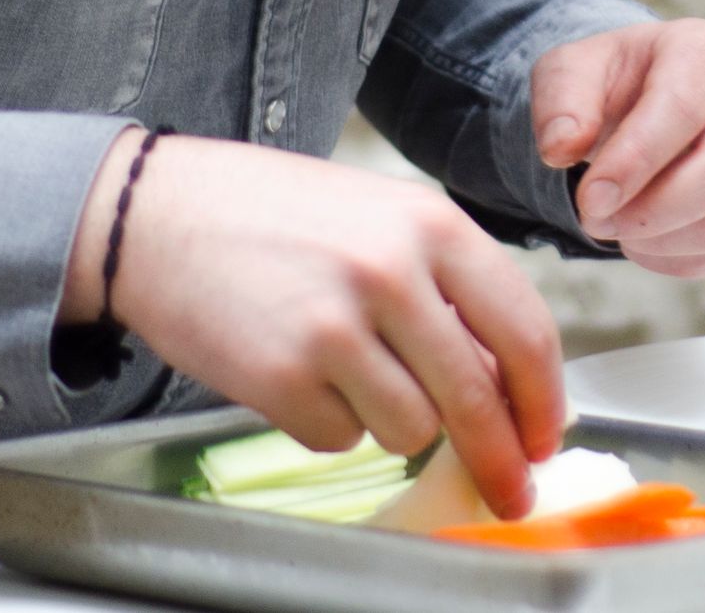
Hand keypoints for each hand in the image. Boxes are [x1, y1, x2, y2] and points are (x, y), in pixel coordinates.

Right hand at [63, 132, 562, 517]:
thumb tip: (504, 379)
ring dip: (396, 423)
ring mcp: (334, 329)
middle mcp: (390, 273)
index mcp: (429, 224)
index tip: (547, 436)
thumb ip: (447, 286)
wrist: (158, 215)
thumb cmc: (273, 213)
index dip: (544, 399)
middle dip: (500, 458)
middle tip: (509, 490)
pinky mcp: (282, 378)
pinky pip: (341, 438)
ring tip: (350, 370)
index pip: (523, 329)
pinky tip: (300, 372)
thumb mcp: (380, 217)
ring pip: (412, 428)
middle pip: (476, 398)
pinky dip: (331, 422)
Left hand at [530, 20, 704, 276]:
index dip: (635, 163)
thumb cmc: (607, 86)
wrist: (638, 105)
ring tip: (616, 224)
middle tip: (597, 219)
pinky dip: (677, 259)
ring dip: (660, 240)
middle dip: (654, 211)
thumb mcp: (566, 74)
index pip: (683, 109)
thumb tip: (562, 149)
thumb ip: (559, 103)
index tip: (590, 200)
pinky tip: (644, 239)